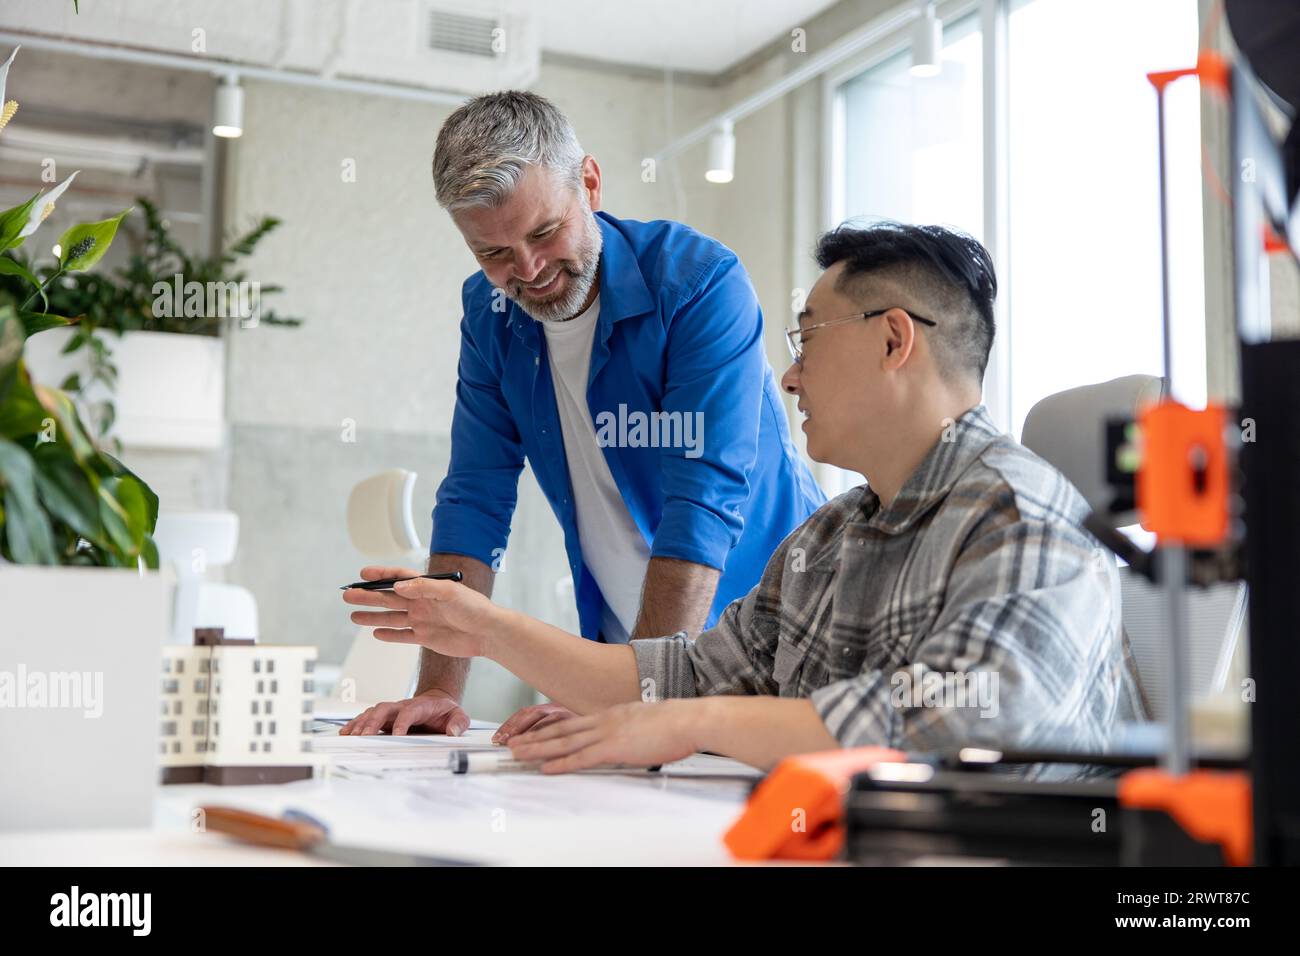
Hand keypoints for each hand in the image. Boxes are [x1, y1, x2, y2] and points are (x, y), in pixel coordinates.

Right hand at [339, 689, 469, 735]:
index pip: (409, 711)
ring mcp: (392, 711)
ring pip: (373, 712)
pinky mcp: (385, 718)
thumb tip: (452, 733)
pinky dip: (356, 724)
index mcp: (421, 706)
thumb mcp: (459, 716)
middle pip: (384, 708)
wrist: (437, 702)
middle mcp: (403, 706)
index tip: (398, 735)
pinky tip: (346, 732)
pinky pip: (368, 718)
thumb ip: (459, 723)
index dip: (402, 722)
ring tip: (350, 735)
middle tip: (365, 736)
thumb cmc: (446, 711)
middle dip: (373, 721)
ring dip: (361, 723)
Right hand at [342, 565, 498, 657]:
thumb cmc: (475, 608)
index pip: (399, 578)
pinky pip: (403, 636)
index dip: (381, 575)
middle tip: (347, 595)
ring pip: (391, 617)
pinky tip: (375, 632)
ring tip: (353, 615)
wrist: (488, 633)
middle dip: (368, 596)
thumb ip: (424, 588)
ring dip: (373, 615)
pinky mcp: (426, 638)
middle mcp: (422, 602)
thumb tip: (397, 587)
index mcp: (427, 587)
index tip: (362, 574)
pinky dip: (389, 634)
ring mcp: (422, 620)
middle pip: (389, 598)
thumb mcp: (450, 592)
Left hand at [507, 700, 700, 772]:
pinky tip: (546, 768)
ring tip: (518, 754)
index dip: (549, 729)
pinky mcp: (614, 747)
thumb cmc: (674, 723)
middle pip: (561, 730)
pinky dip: (561, 763)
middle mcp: (603, 720)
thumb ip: (628, 730)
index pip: (572, 723)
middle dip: (534, 738)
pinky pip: (581, 758)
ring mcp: (606, 733)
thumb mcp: (644, 722)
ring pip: (564, 742)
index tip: (533, 734)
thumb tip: (624, 739)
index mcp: (610, 714)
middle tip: (513, 744)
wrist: (688, 719)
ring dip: (538, 749)